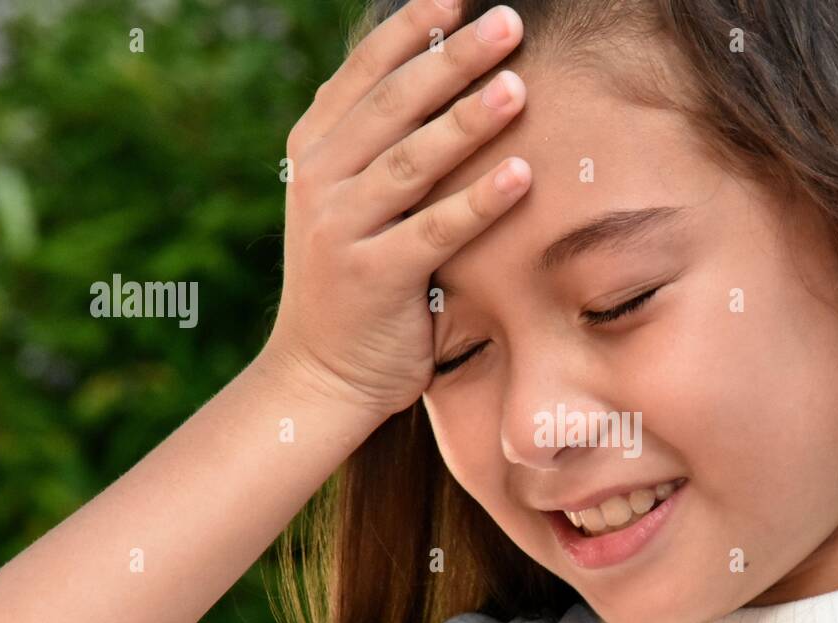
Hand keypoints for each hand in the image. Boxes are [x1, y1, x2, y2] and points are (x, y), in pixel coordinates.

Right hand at [266, 0, 528, 415]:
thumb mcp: (352, 203)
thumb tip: (441, 81)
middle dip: (453, 57)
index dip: (411, 29)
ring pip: (412, 160)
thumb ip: (381, 149)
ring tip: (518, 84)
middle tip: (508, 21)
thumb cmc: (356, 280)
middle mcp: (321, 180)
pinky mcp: (375, 278)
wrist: (320, 373)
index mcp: (315, 150)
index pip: (364, 74)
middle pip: (394, 104)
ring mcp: (342, 229)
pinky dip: (478, 200)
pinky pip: (435, 230)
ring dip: (468, 119)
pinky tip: (521, 174)